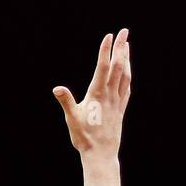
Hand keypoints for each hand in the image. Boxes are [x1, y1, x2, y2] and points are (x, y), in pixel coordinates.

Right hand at [53, 29, 131, 159]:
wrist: (101, 154)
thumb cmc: (84, 137)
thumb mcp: (71, 119)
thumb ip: (66, 101)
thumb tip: (57, 88)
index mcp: (97, 94)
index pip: (103, 67)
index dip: (106, 51)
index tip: (109, 36)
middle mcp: (110, 95)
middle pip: (118, 66)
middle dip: (121, 48)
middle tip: (124, 32)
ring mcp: (117, 102)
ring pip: (125, 75)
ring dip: (126, 59)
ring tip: (126, 46)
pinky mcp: (120, 109)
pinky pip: (127, 88)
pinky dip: (127, 76)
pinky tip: (127, 73)